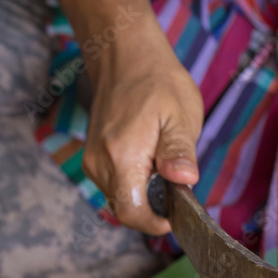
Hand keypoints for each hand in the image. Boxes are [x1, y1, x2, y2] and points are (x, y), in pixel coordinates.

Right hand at [82, 12, 203, 234]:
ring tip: (163, 165)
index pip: (132, 213)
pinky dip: (134, 183)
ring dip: (144, 194)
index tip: (175, 217)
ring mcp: (92, 161)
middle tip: (176, 185)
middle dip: (153, 208)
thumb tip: (184, 181)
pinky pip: (114, 185)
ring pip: (120, 199)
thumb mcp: (181, 115)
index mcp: (121, 157)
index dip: (155, 224)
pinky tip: (149, 161)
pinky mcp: (92, 157)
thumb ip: (180, 152)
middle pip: (126, 210)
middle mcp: (99, 164)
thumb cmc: (156, 80)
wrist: (124, 53)